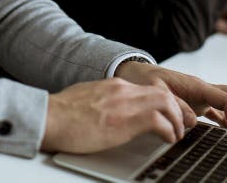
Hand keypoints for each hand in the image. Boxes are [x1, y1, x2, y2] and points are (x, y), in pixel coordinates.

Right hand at [41, 77, 193, 153]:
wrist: (48, 117)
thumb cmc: (59, 115)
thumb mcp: (85, 100)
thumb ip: (101, 101)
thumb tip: (106, 112)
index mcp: (113, 85)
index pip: (149, 88)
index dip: (163, 102)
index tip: (167, 114)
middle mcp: (122, 89)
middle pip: (163, 92)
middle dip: (175, 109)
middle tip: (178, 126)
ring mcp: (124, 102)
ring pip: (166, 103)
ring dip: (175, 120)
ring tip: (176, 134)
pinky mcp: (125, 120)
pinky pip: (159, 121)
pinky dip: (168, 131)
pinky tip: (168, 140)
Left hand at [114, 62, 226, 142]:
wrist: (135, 72)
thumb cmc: (144, 79)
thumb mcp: (155, 90)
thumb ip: (173, 104)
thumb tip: (191, 120)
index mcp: (196, 85)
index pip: (226, 99)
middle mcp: (202, 88)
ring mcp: (201, 94)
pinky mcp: (196, 101)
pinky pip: (219, 109)